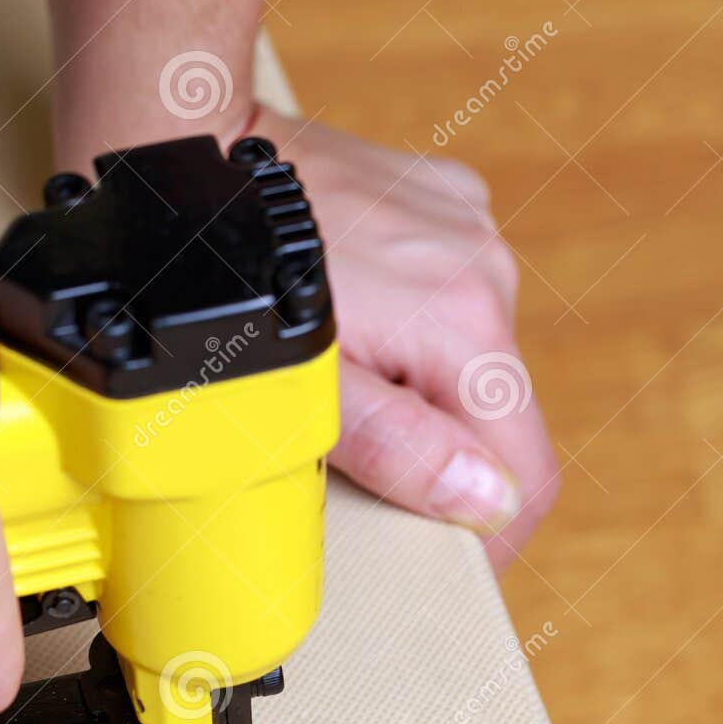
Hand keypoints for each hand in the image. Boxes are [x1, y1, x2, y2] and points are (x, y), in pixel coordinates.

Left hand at [258, 108, 559, 569]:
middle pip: (499, 412)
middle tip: (371, 469)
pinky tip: (359, 316)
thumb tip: (487, 501)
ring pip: (476, 356)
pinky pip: (456, 294)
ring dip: (430, 390)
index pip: (525, 471)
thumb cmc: (232, 282)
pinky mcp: (446, 201)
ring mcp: (470, 227)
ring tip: (350, 381)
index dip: (494, 538)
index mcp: (465, 323)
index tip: (455, 568)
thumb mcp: (305, 387)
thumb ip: (399, 449)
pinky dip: (419, 329)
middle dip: (448, 457)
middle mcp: (487, 269)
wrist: (197, 155)